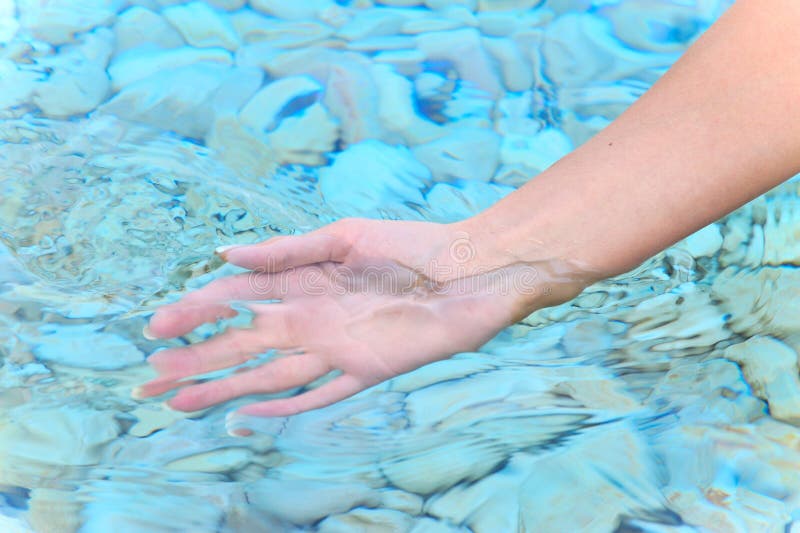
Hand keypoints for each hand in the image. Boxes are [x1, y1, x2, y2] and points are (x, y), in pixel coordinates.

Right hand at [134, 218, 587, 421]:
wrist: (471, 271)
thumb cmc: (411, 246)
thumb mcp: (344, 237)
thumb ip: (287, 251)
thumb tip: (224, 254)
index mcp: (302, 280)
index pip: (236, 299)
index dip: (196, 313)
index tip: (157, 327)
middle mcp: (311, 317)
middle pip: (242, 343)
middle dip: (196, 359)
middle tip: (150, 379)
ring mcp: (335, 347)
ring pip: (268, 373)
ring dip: (223, 386)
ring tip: (179, 401)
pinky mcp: (366, 370)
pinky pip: (318, 395)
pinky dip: (283, 406)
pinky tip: (247, 414)